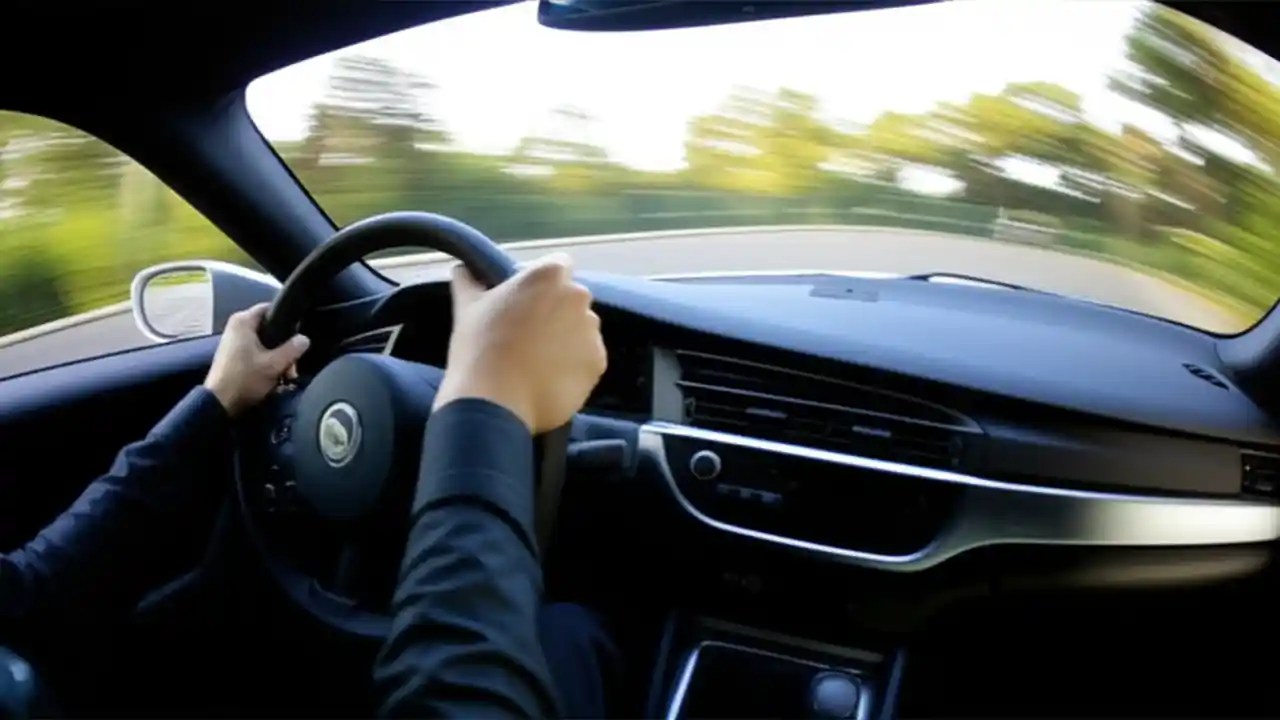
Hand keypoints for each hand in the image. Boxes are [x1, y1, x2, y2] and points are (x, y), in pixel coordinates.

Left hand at [203, 303, 309, 416]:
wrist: (219, 404)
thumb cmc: (245, 379)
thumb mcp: (274, 364)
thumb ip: (293, 349)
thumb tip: (304, 339)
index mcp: (243, 321)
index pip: (271, 308)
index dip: (287, 320)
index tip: (299, 334)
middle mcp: (236, 327)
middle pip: (269, 328)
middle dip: (284, 346)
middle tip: (294, 362)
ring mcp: (233, 342)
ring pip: (264, 343)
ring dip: (277, 357)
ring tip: (287, 373)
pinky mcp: (233, 356)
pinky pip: (256, 353)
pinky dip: (267, 362)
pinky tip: (275, 376)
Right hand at [434, 253, 606, 432]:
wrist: (496, 402)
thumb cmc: (479, 347)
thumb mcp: (467, 308)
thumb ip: (469, 281)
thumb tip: (462, 268)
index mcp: (549, 275)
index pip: (557, 266)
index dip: (542, 284)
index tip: (525, 302)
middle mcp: (578, 296)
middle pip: (572, 299)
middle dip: (556, 311)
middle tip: (528, 335)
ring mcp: (592, 331)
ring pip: (582, 329)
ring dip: (567, 339)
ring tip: (538, 362)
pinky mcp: (598, 363)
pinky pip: (588, 359)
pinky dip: (574, 366)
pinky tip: (549, 379)